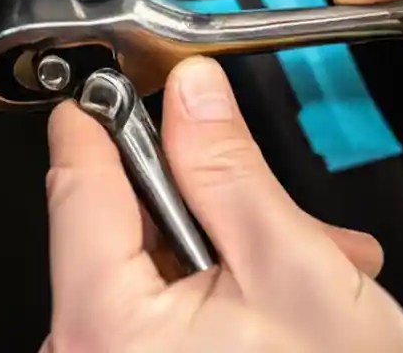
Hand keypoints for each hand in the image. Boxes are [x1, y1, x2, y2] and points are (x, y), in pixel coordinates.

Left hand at [43, 58, 402, 351]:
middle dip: (221, 207)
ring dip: (246, 256)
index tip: (113, 80)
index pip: (76, 180)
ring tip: (326, 281)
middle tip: (292, 219)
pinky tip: (299, 315)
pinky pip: (171, 315)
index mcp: (104, 322)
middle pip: (133, 228)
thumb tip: (192, 95)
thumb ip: (229, 169)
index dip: (99, 116)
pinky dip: (235, 301)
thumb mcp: (292, 271)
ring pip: (165, 271)